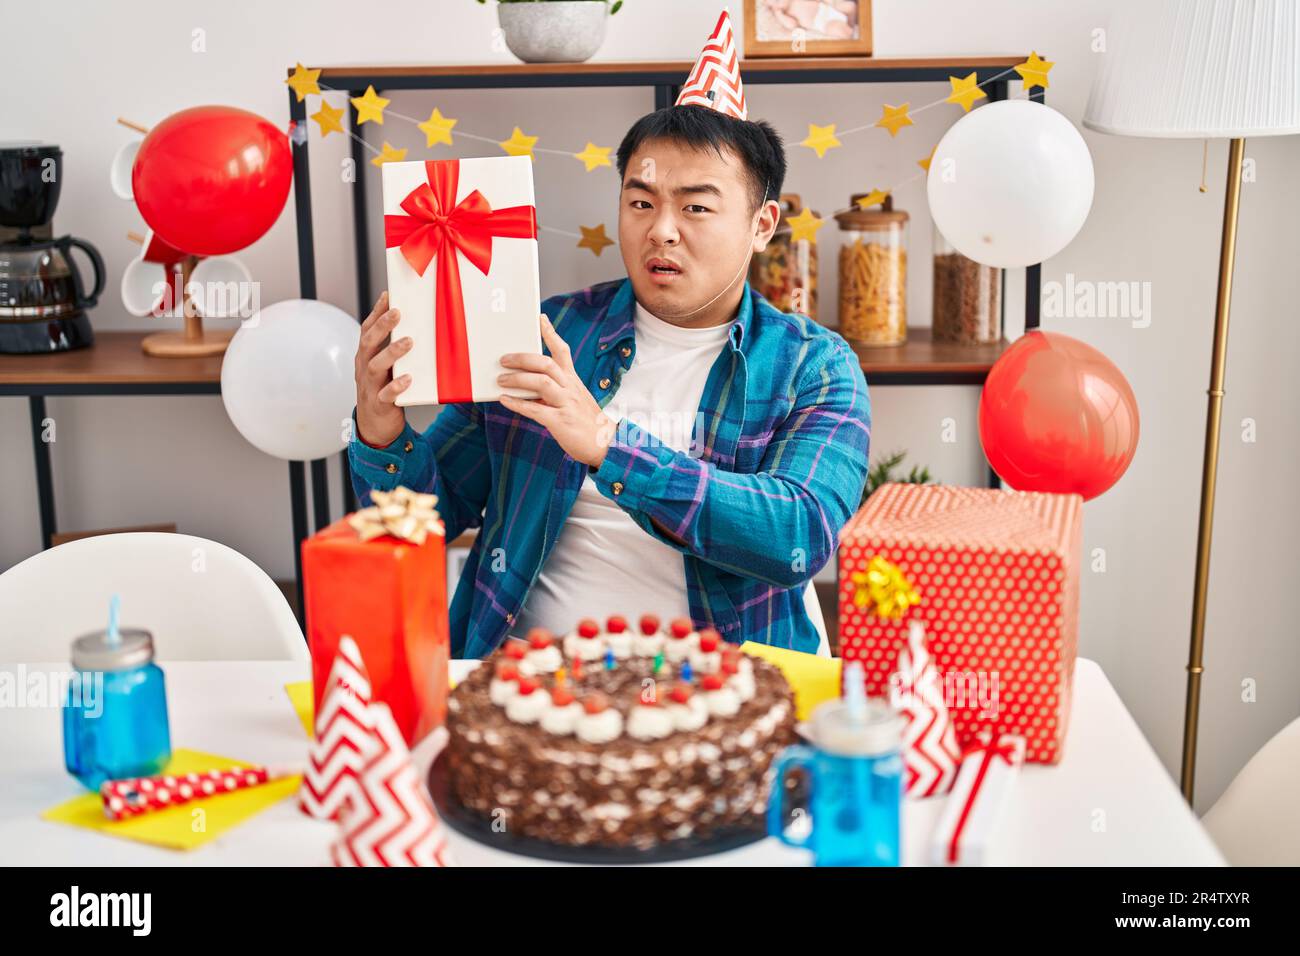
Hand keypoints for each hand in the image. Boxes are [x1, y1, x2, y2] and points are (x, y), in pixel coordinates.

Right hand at [354, 291, 410, 447]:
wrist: (375, 427)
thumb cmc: (384, 391)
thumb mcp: (386, 368)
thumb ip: (393, 349)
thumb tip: (413, 326)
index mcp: (365, 357)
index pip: (367, 330)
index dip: (376, 313)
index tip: (388, 296)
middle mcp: (364, 369)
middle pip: (369, 343)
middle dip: (382, 326)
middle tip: (398, 313)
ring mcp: (369, 387)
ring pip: (376, 367)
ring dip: (392, 352)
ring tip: (408, 342)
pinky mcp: (379, 405)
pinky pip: (385, 395)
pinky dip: (395, 386)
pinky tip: (407, 379)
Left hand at [498, 314, 614, 468]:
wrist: (605, 444)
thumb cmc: (584, 421)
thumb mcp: (572, 399)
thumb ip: (552, 390)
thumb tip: (524, 384)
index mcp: (572, 380)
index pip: (562, 350)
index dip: (550, 333)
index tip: (540, 318)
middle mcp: (570, 388)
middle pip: (546, 364)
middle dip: (522, 358)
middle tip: (504, 359)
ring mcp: (566, 404)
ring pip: (541, 383)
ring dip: (517, 379)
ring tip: (501, 379)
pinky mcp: (560, 422)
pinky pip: (536, 410)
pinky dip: (517, 404)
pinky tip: (505, 400)